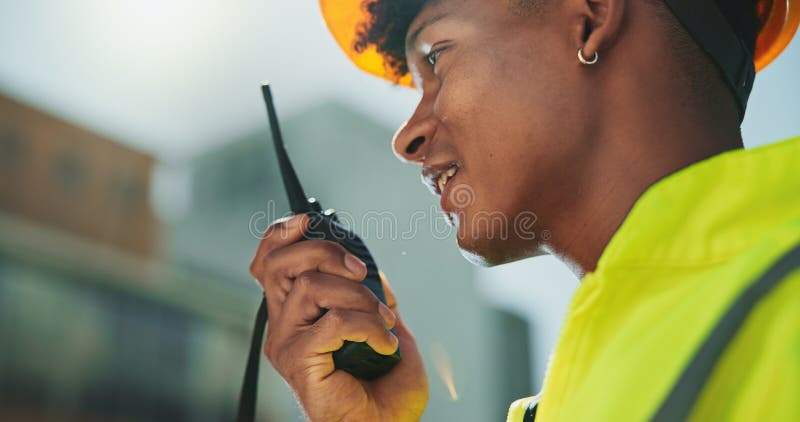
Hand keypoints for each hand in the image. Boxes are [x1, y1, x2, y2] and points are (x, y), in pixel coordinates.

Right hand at [249, 214, 428, 420]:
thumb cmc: (383, 387)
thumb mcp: (381, 325)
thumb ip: (370, 294)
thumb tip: (371, 268)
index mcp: (295, 312)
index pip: (269, 262)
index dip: (282, 234)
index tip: (311, 220)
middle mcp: (283, 324)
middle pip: (279, 263)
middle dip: (323, 252)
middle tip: (360, 271)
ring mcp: (286, 341)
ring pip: (309, 286)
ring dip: (358, 295)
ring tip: (384, 320)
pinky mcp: (297, 360)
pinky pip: (332, 322)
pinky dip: (368, 325)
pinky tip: (385, 344)